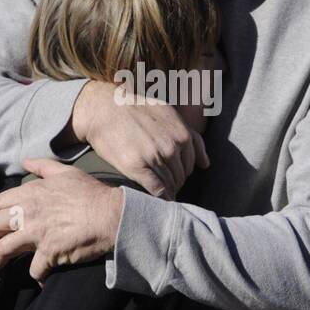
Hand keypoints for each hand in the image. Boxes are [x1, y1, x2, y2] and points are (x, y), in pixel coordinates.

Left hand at [0, 158, 123, 281]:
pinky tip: (40, 278)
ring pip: (3, 250)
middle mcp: (28, 211)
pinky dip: (37, 275)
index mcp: (30, 193)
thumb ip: (42, 166)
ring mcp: (37, 232)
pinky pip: (35, 268)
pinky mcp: (48, 251)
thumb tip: (25, 161)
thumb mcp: (66, 173)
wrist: (112, 215)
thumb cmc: (91, 193)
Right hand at [71, 80, 208, 200]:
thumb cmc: (135, 110)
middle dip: (174, 183)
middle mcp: (172, 146)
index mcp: (182, 134)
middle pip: (181, 177)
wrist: (103, 108)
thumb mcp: (169, 114)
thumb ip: (191, 137)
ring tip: (156, 192)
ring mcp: (155, 157)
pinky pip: (157, 190)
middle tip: (162, 185)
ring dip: (165, 191)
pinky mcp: (137, 167)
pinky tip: (153, 201)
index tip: (172, 176)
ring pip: (170, 185)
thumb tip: (206, 165)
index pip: (190, 165)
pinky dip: (158, 198)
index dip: (181, 173)